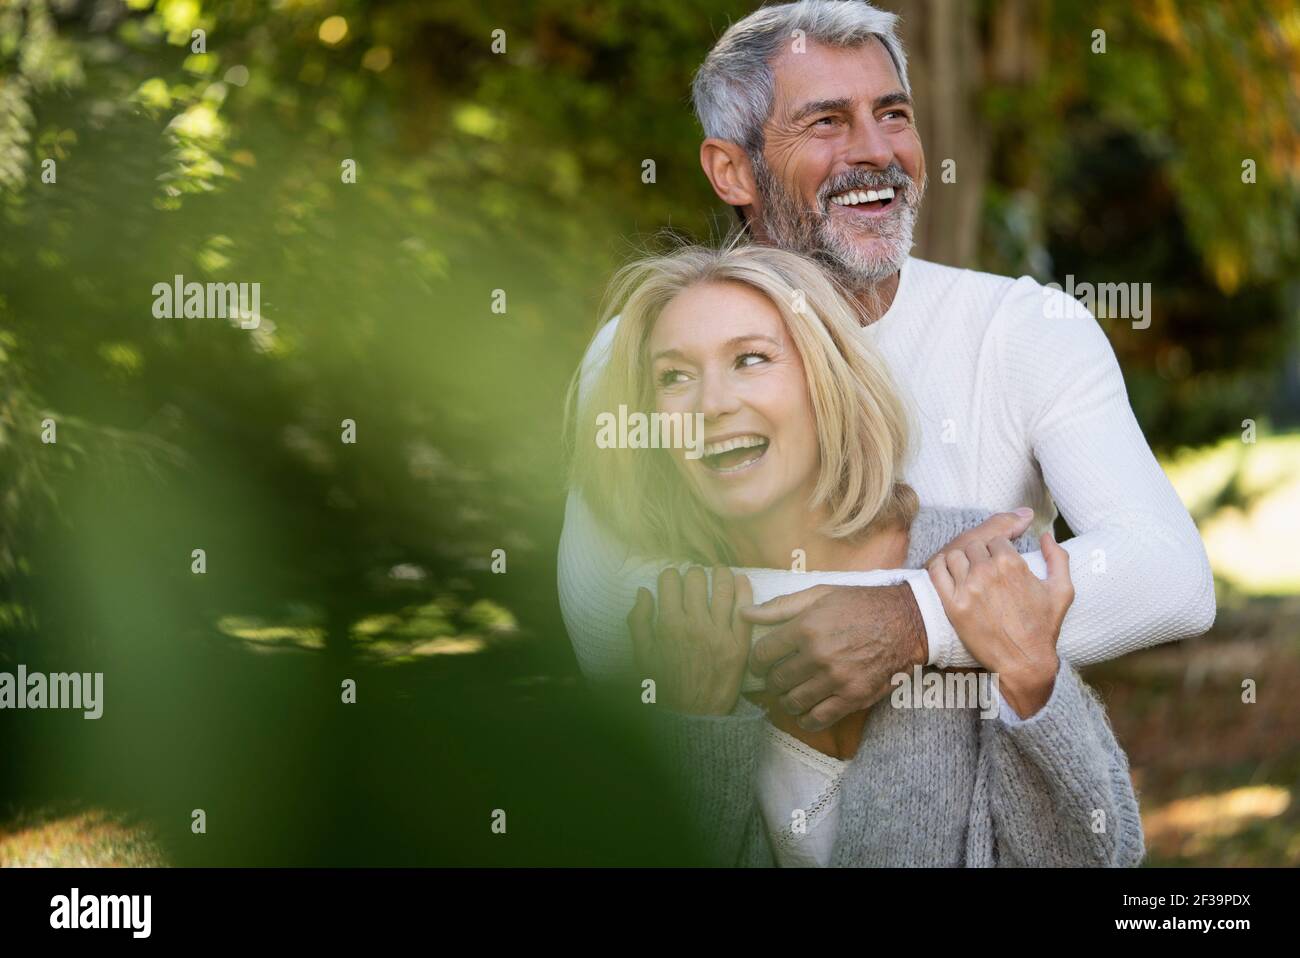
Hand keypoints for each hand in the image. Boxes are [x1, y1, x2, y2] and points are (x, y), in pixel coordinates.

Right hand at [627, 566, 752, 715]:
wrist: (693, 717)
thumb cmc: (663, 687)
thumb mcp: (642, 656)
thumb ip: (639, 621)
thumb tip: (643, 591)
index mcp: (668, 625)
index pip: (670, 582)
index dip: (670, 576)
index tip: (672, 580)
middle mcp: (695, 624)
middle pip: (696, 579)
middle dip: (694, 574)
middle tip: (695, 578)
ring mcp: (719, 633)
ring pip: (723, 587)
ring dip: (720, 573)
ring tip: (719, 571)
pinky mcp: (739, 644)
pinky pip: (745, 609)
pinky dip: (744, 590)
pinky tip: (741, 580)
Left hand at [740, 583, 923, 731]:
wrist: (906, 622)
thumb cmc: (860, 605)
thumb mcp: (820, 595)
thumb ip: (780, 606)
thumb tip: (745, 613)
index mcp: (807, 627)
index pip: (763, 653)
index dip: (756, 661)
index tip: (760, 664)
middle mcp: (819, 655)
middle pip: (776, 680)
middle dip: (771, 682)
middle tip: (776, 679)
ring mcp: (837, 679)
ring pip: (793, 702)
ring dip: (786, 701)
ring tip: (790, 694)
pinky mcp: (854, 697)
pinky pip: (818, 719)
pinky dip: (806, 719)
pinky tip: (805, 712)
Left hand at [927, 531, 1073, 718]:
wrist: (1023, 662)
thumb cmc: (1043, 628)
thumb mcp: (1062, 591)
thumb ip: (1058, 558)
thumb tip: (1046, 536)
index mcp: (1012, 564)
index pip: (996, 538)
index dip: (998, 547)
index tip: (999, 559)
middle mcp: (987, 572)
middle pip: (974, 544)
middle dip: (980, 552)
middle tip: (984, 566)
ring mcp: (967, 588)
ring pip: (954, 555)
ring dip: (961, 559)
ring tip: (968, 570)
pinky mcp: (952, 605)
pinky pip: (937, 572)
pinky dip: (940, 567)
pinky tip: (948, 572)